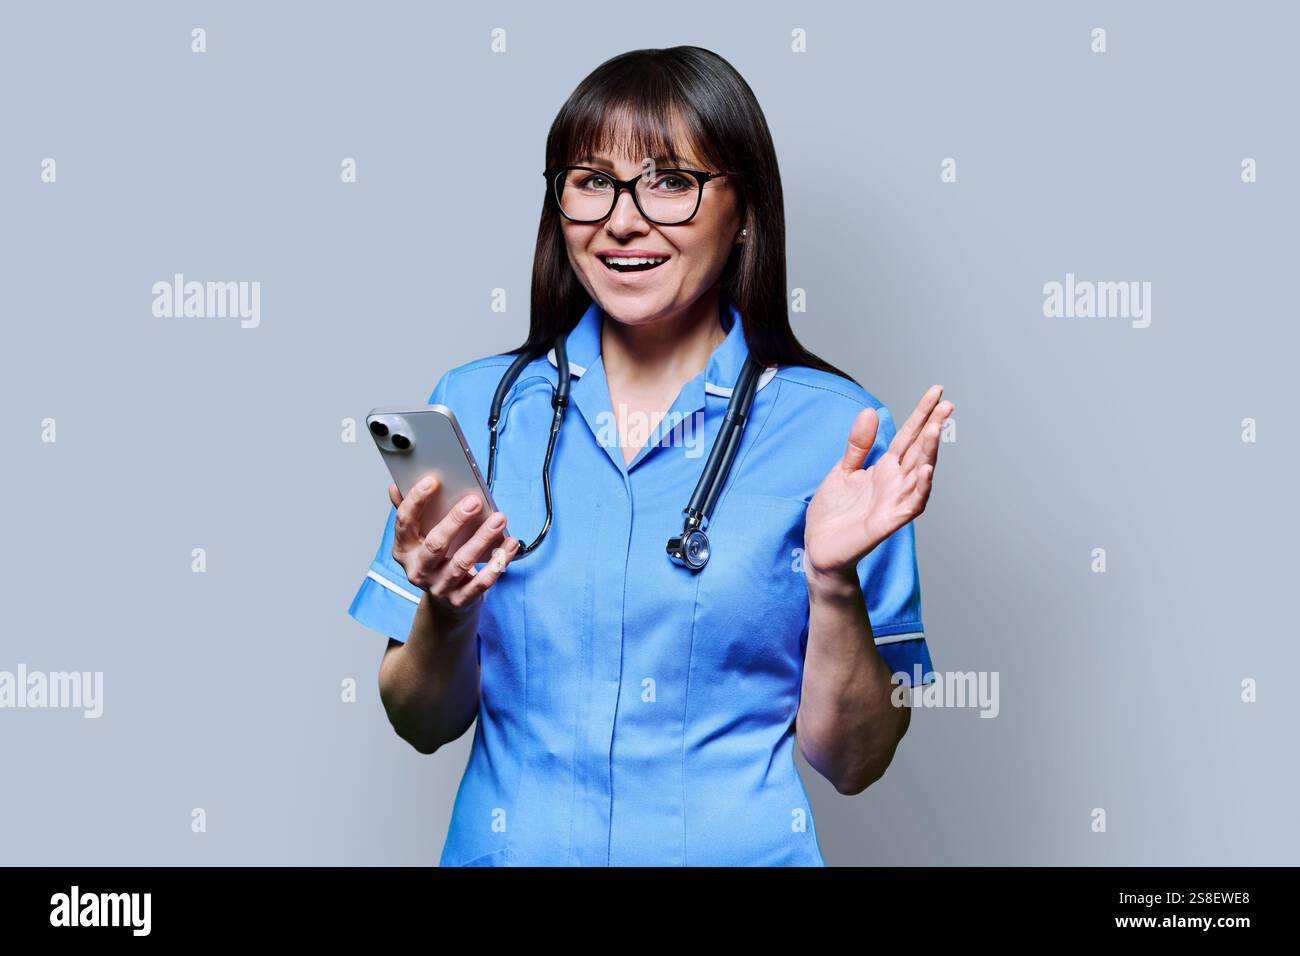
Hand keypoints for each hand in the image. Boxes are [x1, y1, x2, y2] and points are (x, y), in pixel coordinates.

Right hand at [389, 474, 520, 616]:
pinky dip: (498, 562)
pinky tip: (510, 544)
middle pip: (435, 544)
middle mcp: (418, 570)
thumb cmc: (436, 559)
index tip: (432, 481)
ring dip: (482, 539)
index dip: (416, 501)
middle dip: (455, 520)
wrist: (446, 602)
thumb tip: (396, 486)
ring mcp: (438, 587)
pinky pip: (481, 582)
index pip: (404, 523)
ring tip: (499, 519)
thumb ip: (411, 512)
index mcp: (403, 550)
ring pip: (462, 562)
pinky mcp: (460, 600)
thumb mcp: (420, 537)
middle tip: (475, 501)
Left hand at [803, 385, 952, 586]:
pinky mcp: (888, 521)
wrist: (819, 548)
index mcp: (885, 469)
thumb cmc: (833, 513)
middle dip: (934, 427)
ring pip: (920, 473)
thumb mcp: (842, 470)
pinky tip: (927, 469)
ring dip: (930, 451)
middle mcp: (895, 483)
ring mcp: (894, 502)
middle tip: (947, 404)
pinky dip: (921, 487)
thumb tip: (870, 411)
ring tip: (937, 427)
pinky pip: (911, 504)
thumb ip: (858, 445)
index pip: (908, 436)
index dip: (922, 414)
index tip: (937, 392)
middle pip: (920, 450)